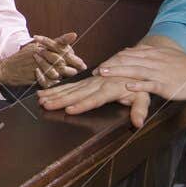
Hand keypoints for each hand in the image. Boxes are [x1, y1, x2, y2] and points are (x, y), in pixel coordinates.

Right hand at [0, 33, 85, 87]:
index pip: (58, 44)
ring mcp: (37, 65)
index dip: (68, 45)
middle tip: (82, 65)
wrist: (6, 69)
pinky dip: (55, 81)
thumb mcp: (33, 46)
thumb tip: (70, 37)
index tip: (75, 42)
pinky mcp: (35, 76)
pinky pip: (49, 80)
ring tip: (73, 73)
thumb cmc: (21, 58)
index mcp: (40, 46)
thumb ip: (50, 43)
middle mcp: (40, 54)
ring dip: (66, 72)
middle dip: (73, 61)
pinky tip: (59, 80)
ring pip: (57, 69)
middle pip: (61, 57)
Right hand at [37, 76, 151, 127]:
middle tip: (46, 105)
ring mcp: (91, 81)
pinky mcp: (87, 80)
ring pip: (70, 88)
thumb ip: (140, 108)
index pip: (95, 99)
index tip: (70, 110)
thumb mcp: (144, 96)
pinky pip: (70, 85)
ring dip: (55, 94)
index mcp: (111, 88)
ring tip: (41, 100)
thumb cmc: (140, 83)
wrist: (135, 64)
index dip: (83, 105)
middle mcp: (98, 84)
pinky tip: (45, 93)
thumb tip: (138, 122)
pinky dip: (57, 89)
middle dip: (61, 100)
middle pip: (77, 93)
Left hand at [96, 44, 185, 101]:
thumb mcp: (167, 57)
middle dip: (108, 66)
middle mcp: (154, 61)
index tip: (98, 65)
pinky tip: (127, 88)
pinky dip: (138, 85)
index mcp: (153, 54)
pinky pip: (150, 84)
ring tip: (102, 74)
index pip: (128, 54)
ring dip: (117, 71)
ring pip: (134, 70)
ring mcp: (159, 72)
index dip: (112, 60)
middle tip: (92, 72)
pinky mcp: (166, 84)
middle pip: (127, 60)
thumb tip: (134, 52)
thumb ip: (150, 56)